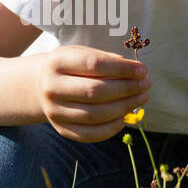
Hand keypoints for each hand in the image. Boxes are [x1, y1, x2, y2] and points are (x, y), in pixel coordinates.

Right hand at [36, 45, 150, 142]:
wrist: (42, 85)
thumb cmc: (72, 67)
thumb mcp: (83, 54)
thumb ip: (107, 60)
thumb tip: (137, 73)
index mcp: (57, 62)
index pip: (94, 64)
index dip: (122, 69)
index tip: (142, 70)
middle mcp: (52, 87)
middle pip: (96, 91)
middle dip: (127, 89)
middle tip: (145, 85)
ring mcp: (54, 111)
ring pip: (96, 114)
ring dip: (125, 107)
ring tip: (141, 98)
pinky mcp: (61, 128)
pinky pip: (91, 134)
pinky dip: (112, 127)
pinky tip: (125, 117)